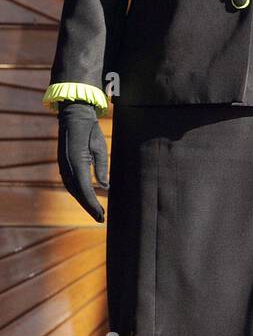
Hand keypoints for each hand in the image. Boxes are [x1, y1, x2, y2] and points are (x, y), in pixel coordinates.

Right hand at [56, 102, 108, 221]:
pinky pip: (70, 183)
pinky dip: (78, 193)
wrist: (74, 116)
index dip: (92, 204)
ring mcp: (63, 166)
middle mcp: (67, 167)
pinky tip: (87, 198)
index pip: (85, 189)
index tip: (101, 215)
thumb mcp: (100, 147)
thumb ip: (101, 167)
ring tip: (97, 212)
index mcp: (77, 163)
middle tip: (101, 218)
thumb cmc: (90, 130)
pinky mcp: (63, 165)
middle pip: (78, 193)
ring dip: (84, 202)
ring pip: (73, 190)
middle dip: (89, 207)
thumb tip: (105, 187)